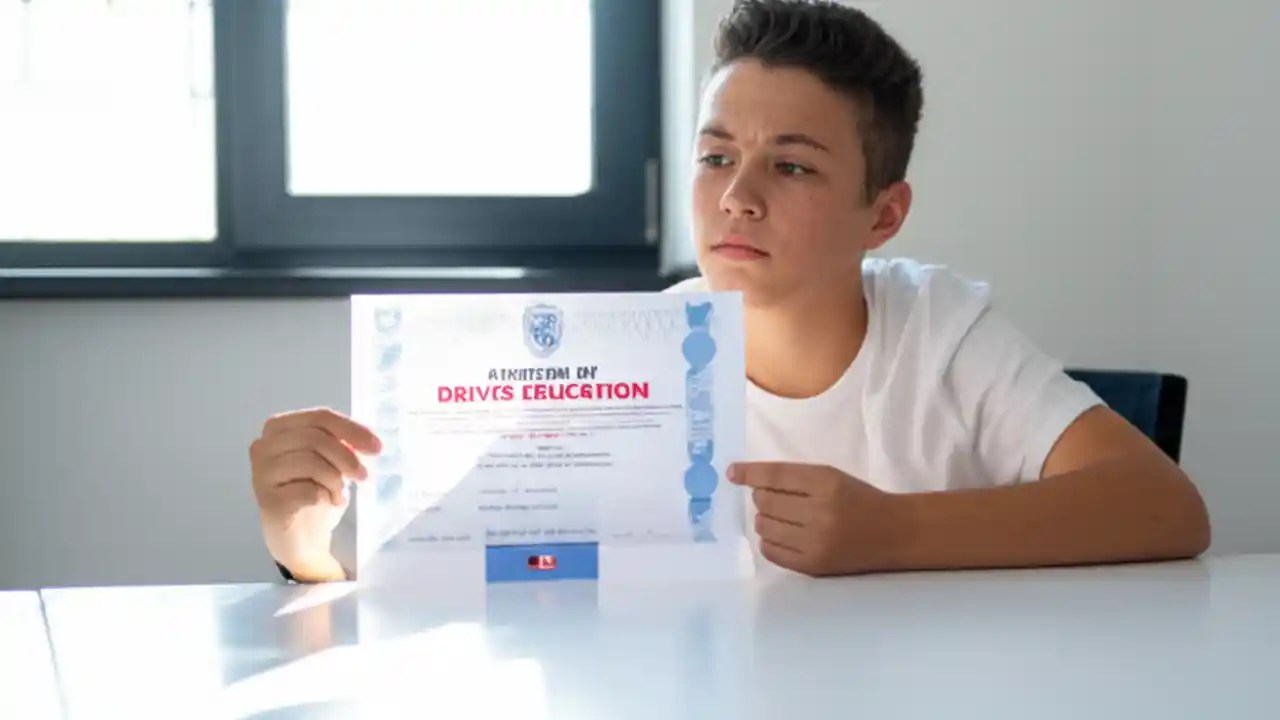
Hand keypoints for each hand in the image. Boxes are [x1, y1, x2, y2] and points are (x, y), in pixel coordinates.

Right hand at [250, 408, 381, 580]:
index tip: (377, 448)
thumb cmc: (316, 493)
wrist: (301, 538)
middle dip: (346, 457)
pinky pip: (308, 490)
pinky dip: (326, 497)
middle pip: (315, 438)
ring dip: (335, 480)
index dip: (352, 429)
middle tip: (363, 476)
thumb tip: (368, 440)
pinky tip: (326, 504)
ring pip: (311, 462)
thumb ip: (343, 443)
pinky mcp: (267, 500)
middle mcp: (263, 446)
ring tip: (339, 493)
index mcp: (279, 427)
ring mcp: (261, 473)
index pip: (320, 417)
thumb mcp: (332, 461)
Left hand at [729, 462, 908, 576]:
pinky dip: (769, 540)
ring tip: (781, 517)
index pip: (776, 476)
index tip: (732, 472)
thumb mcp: (832, 478)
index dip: (750, 473)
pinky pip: (772, 552)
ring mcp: (815, 543)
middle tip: (774, 499)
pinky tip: (782, 535)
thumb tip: (751, 482)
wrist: (893, 533)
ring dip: (764, 519)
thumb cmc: (858, 500)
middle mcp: (820, 513)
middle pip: (766, 502)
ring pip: (765, 526)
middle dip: (763, 497)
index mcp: (827, 483)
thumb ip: (794, 479)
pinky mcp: (813, 566)